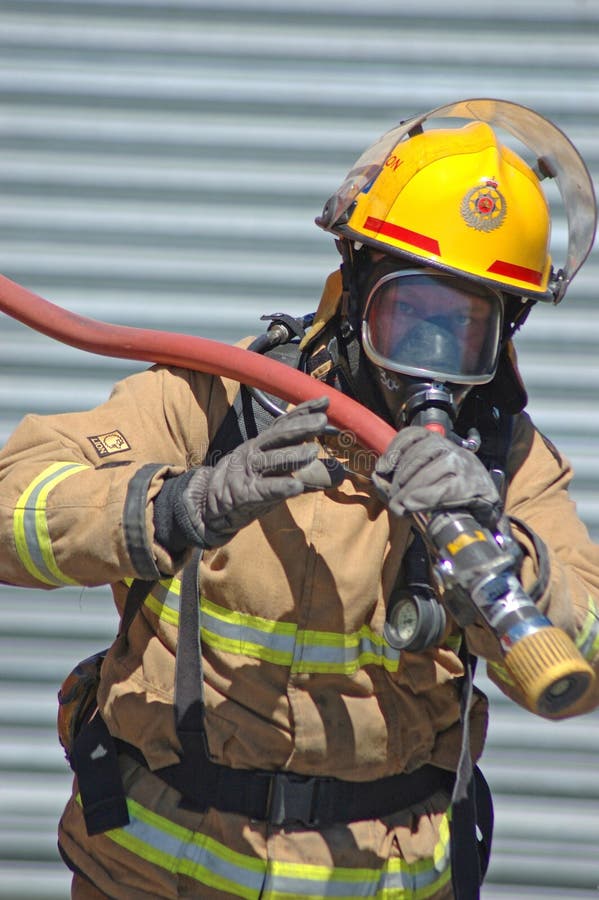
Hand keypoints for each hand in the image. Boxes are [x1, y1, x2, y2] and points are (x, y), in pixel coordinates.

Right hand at [156, 397, 343, 549]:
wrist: (210, 504)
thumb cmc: (250, 485)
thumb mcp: (279, 474)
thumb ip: (309, 474)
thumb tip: (341, 474)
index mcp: (264, 444)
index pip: (285, 423)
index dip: (304, 410)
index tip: (325, 401)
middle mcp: (255, 452)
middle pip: (279, 435)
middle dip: (301, 427)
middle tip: (323, 422)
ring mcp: (248, 471)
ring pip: (271, 459)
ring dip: (292, 455)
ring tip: (313, 452)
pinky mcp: (244, 493)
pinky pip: (264, 489)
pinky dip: (280, 486)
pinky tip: (297, 485)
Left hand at [372, 425, 501, 526]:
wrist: (481, 524)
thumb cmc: (445, 505)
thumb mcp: (418, 491)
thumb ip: (395, 484)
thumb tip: (376, 477)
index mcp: (440, 447)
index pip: (416, 434)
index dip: (396, 448)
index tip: (383, 467)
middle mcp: (455, 451)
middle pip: (423, 451)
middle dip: (402, 476)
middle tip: (394, 498)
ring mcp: (467, 466)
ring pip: (435, 468)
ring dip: (412, 488)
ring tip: (402, 504)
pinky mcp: (475, 486)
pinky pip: (446, 488)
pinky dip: (426, 497)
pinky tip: (413, 504)